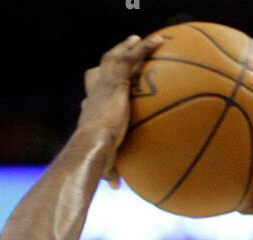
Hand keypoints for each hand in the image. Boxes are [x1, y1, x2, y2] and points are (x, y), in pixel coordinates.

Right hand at [78, 34, 165, 182]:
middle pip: (101, 71)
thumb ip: (112, 172)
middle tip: (121, 55)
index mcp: (92, 110)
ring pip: (115, 58)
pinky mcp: (115, 80)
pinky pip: (132, 58)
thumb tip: (116, 187)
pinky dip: (144, 48)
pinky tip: (159, 42)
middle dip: (110, 61)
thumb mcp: (105, 165)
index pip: (94, 95)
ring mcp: (106, 84)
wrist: (93, 144)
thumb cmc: (96, 158)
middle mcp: (96, 92)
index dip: (98, 90)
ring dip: (126, 47)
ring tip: (137, 40)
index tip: (106, 89)